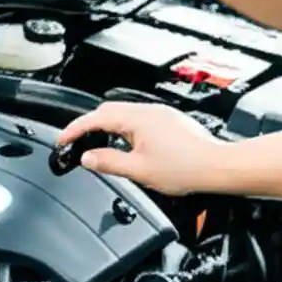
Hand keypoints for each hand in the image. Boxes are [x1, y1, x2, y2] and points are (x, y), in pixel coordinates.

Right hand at [58, 102, 223, 194]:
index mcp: (138, 119)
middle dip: (90, 125)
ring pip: (125, 114)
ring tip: (101, 145)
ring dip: (109, 127)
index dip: (75, 129)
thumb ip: (108, 162)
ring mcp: (161, 114)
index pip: (96, 117)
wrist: (216, 167)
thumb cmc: (185, 168)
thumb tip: (88, 158)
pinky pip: (140, 120)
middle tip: (77, 141)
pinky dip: (126, 130)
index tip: (64, 139)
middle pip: (109, 111)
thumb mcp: (138, 171)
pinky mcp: (170, 121)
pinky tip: (128, 146)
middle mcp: (149, 111)